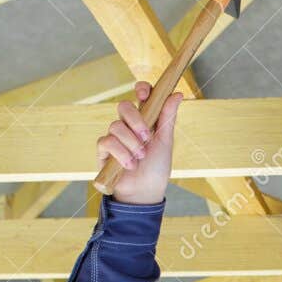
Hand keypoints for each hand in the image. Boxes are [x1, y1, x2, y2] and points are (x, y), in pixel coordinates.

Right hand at [96, 82, 183, 203]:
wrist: (146, 192)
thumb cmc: (156, 167)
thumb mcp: (165, 141)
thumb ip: (168, 117)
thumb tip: (178, 94)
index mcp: (145, 119)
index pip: (140, 96)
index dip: (141, 90)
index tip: (144, 94)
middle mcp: (128, 125)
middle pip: (124, 106)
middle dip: (135, 120)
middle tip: (147, 137)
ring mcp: (115, 137)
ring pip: (115, 126)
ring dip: (131, 143)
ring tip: (141, 157)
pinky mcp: (104, 151)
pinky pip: (106, 141)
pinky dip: (120, 153)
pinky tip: (130, 164)